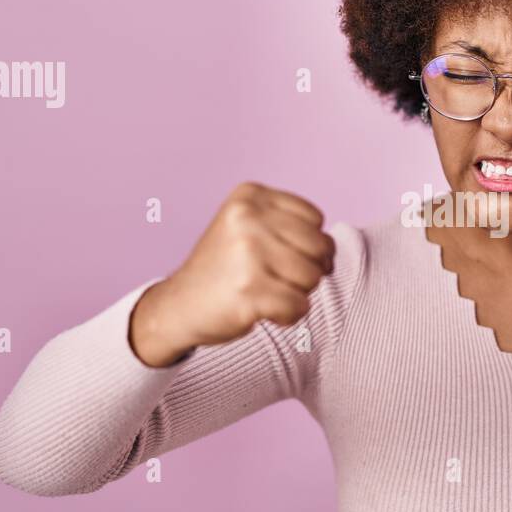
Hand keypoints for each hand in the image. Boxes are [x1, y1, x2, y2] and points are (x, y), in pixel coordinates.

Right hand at [129, 182, 335, 366]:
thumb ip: (290, 225)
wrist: (179, 305)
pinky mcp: (249, 290)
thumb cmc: (225, 267)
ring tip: (266, 292)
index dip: (309, 245)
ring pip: (313, 277)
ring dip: (297, 293)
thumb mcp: (248, 226)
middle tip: (274, 279)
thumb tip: (331, 252)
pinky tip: (264, 311)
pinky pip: (299, 306)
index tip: (281, 258)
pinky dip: (288, 315)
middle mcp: (247, 217)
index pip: (316, 220)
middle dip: (307, 269)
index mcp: (250, 196)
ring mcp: (248, 253)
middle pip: (320, 247)